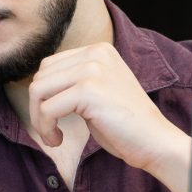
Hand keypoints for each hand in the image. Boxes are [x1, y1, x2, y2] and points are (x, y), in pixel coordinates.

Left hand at [27, 43, 190, 191]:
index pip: (49, 65)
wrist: (155, 141)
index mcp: (98, 50)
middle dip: (38, 107)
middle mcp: (95, 53)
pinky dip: (46, 128)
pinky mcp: (89, 91)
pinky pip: (47, 109)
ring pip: (38, 91)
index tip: (53, 117)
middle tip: (50, 130)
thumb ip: (74, 81)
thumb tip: (37, 84)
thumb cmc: (125, 123)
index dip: (44, 95)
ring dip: (39, 119)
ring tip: (53, 136)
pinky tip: (58, 140)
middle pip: (40, 76)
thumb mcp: (98, 90)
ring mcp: (92, 70)